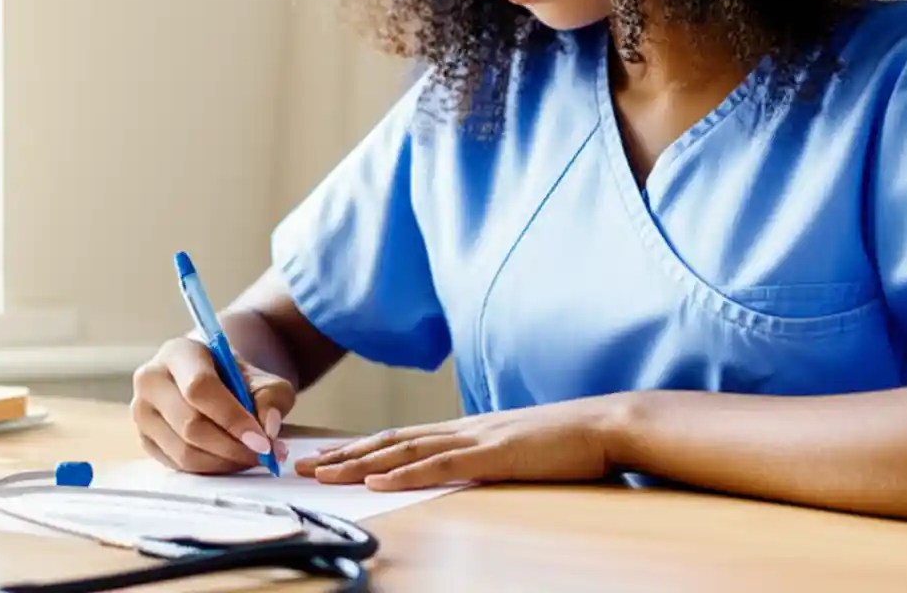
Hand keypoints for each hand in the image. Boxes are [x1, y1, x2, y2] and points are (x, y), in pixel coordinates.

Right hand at [132, 336, 295, 473]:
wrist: (208, 378)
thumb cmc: (233, 375)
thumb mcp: (260, 377)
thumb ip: (271, 397)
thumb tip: (269, 428)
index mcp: (178, 352)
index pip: (200, 388)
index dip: (233, 418)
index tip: (263, 441)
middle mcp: (151, 380)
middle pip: (189, 425)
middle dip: (232, 446)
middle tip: (264, 455)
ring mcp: (142, 412)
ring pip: (183, 451)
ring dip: (224, 462)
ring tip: (251, 457)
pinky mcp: (144, 439)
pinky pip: (178, 465)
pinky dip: (210, 468)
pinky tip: (231, 459)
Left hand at [294, 397, 617, 490]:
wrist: (604, 424)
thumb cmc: (566, 443)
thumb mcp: (514, 450)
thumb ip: (483, 457)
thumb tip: (460, 470)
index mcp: (465, 430)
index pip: (400, 440)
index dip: (359, 449)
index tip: (325, 458)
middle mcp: (461, 430)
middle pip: (389, 443)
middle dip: (343, 456)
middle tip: (302, 466)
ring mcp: (475, 440)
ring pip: (404, 453)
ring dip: (359, 464)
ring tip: (322, 474)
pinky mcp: (493, 455)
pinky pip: (441, 465)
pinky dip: (405, 473)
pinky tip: (378, 481)